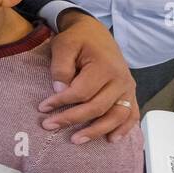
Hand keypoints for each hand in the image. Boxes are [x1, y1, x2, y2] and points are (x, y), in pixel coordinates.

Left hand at [38, 11, 137, 142]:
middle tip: (48, 126)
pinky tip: (111, 140)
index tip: (42, 107)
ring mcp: (128, 88)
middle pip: (97, 107)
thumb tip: (60, 90)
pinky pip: (131, 114)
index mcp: (105, 66)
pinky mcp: (129, 93)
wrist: (95, 32)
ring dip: (97, 131)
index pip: (82, 92)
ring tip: (76, 140)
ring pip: (116, 115)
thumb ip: (61, 67)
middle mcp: (121, 79)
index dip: (61, 102)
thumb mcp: (64, 45)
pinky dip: (124, 128)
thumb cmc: (78, 39)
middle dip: (72, 119)